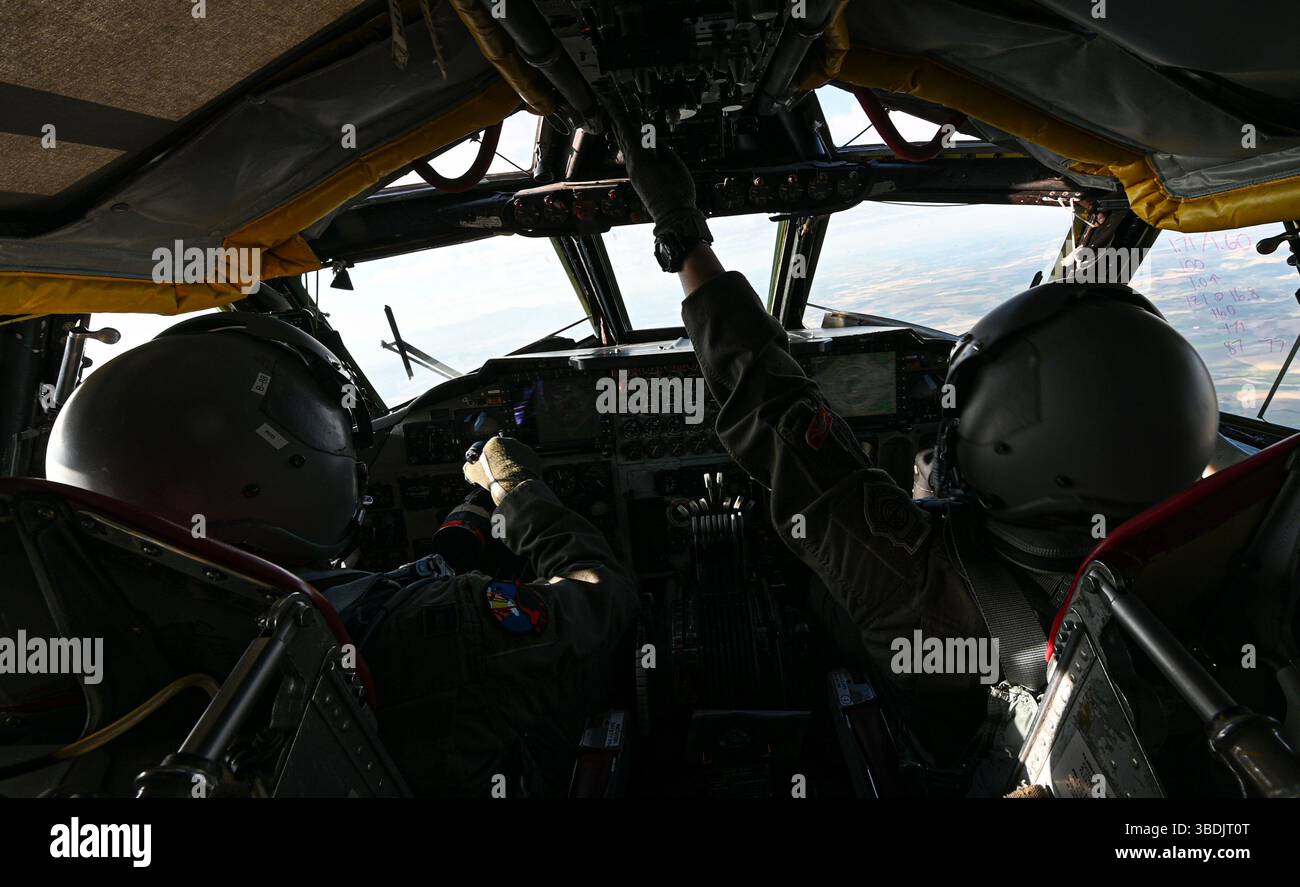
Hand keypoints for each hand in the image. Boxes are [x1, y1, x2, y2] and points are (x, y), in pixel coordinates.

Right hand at [463, 436, 543, 505]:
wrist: (514, 485)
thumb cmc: (492, 477)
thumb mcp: (473, 472)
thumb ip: (469, 468)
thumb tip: (467, 468)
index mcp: (495, 441)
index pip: (490, 449)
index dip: (488, 460)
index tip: (489, 469)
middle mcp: (512, 442)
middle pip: (504, 452)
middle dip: (502, 461)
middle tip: (499, 474)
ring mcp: (524, 449)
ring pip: (517, 457)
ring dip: (513, 465)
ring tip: (510, 478)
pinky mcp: (534, 459)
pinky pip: (527, 464)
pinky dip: (524, 470)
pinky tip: (518, 479)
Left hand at [607, 105, 711, 242]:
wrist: (674, 217)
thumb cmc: (678, 191)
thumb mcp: (673, 164)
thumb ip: (661, 149)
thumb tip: (651, 140)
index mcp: (641, 159)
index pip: (628, 132)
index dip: (621, 116)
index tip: (613, 104)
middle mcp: (633, 166)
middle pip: (623, 140)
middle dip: (618, 123)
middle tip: (612, 108)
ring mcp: (634, 174)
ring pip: (625, 149)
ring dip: (622, 134)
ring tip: (618, 122)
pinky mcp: (638, 180)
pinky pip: (631, 157)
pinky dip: (629, 146)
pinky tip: (630, 143)